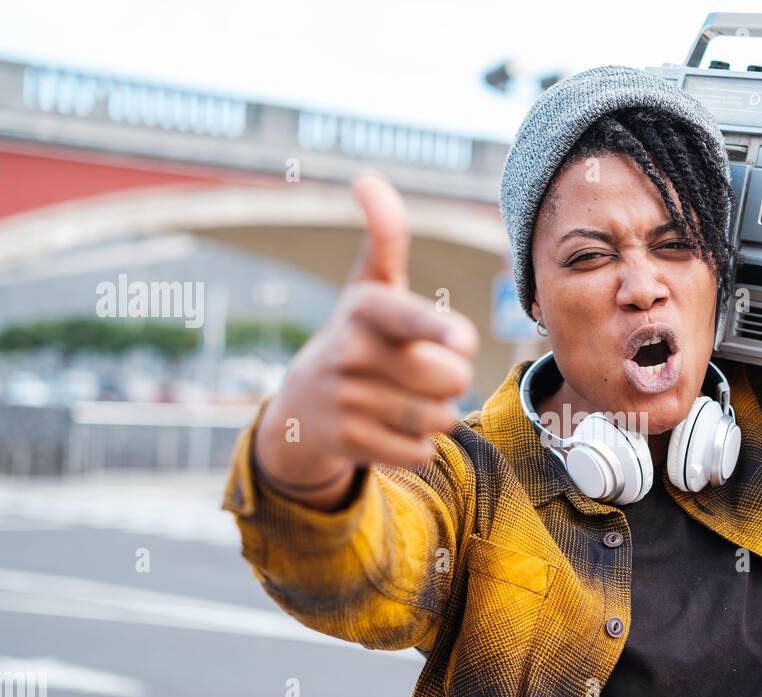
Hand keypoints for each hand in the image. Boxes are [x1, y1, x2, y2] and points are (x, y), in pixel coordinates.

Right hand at [253, 170, 479, 508]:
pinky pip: (418, 452)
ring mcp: (344, 400)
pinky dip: (418, 447)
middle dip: (452, 381)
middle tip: (426, 374)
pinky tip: (394, 431)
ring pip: (437, 417)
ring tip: (407, 402)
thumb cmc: (357, 336)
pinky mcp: (347, 444)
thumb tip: (367, 177)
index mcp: (363, 308)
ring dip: (437, 415)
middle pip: (448, 376)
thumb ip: (383, 237)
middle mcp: (348, 352)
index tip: (461, 341)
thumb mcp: (367, 287)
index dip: (438, 331)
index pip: (406, 317)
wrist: (300, 407)